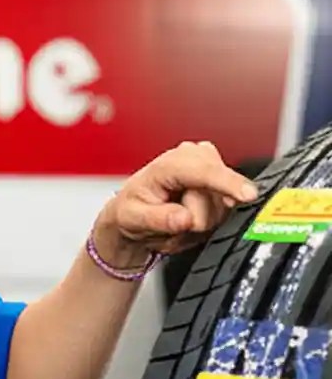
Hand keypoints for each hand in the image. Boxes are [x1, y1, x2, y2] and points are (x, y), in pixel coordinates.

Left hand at [94, 141, 259, 265]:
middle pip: (218, 194)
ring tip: (179, 218)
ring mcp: (211, 168)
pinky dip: (211, 219)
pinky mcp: (223, 182)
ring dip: (203, 220)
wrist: (136, 216)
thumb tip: (184, 218)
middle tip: (173, 220)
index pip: (204, 170)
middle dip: (199, 217)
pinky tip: (192, 214)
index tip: (246, 195)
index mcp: (167, 163)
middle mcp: (193, 158)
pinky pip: (230, 209)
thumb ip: (158, 219)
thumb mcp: (133, 218)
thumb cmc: (132, 211)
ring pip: (225, 205)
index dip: (227, 182)